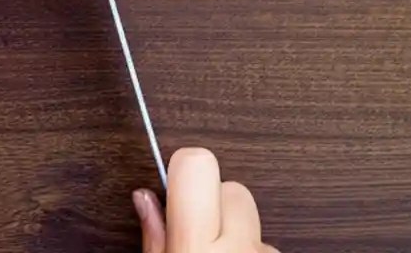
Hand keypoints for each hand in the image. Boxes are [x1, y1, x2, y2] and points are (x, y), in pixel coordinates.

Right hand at [133, 149, 277, 252]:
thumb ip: (154, 239)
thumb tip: (145, 198)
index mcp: (197, 247)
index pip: (198, 165)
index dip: (184, 167)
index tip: (176, 181)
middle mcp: (238, 247)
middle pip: (232, 188)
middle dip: (214, 202)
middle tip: (197, 234)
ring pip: (251, 218)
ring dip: (235, 231)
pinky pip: (265, 242)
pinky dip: (249, 249)